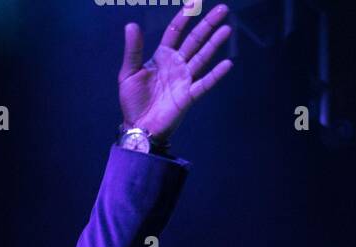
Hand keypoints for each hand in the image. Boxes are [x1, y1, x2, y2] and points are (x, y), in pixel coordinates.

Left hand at [118, 4, 233, 144]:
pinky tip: (227, 64)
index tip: (194, 3)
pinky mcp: (189, 96)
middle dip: (208, 25)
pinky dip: (216, 74)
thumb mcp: (128, 73)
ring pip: (202, 57)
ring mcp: (184, 79)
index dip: (183, 17)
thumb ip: (133, 50)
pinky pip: (204, 83)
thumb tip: (131, 25)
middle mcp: (176, 64)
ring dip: (214, 44)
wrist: (138, 127)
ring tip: (226, 29)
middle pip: (195, 40)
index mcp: (162, 57)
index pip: (175, 32)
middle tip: (222, 9)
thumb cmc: (133, 101)